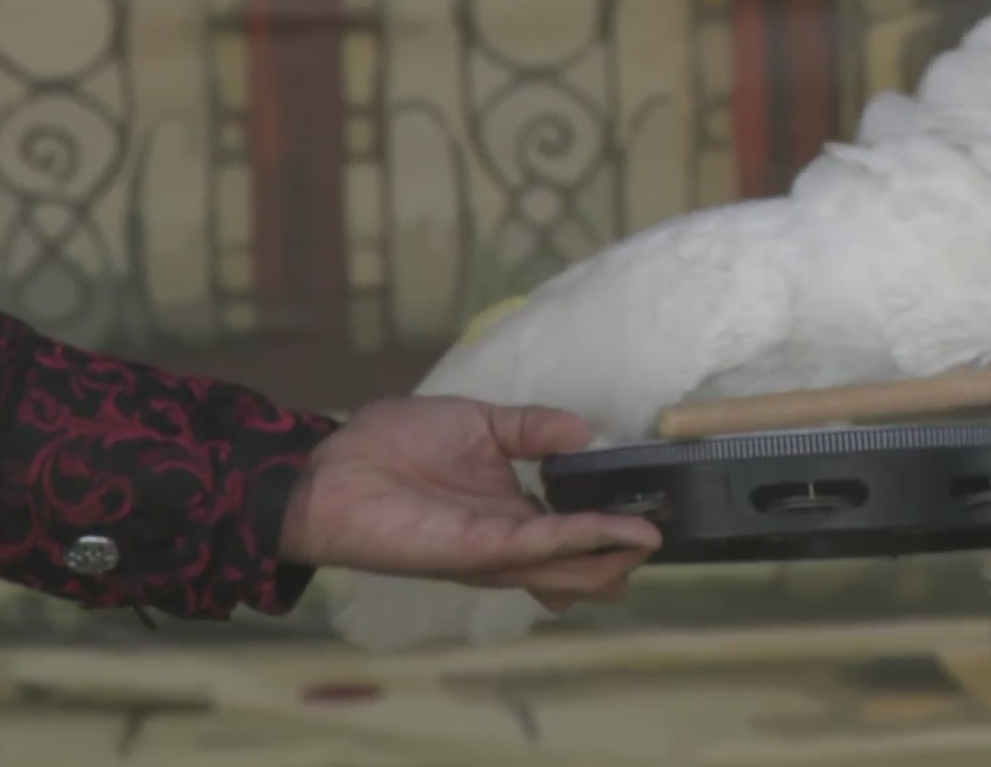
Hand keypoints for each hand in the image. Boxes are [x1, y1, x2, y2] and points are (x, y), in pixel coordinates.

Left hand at [279, 396, 661, 609]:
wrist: (333, 466)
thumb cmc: (393, 445)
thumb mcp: (477, 422)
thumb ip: (530, 428)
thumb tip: (584, 430)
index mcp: (509, 512)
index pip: (572, 530)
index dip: (613, 527)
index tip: (653, 514)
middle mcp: (506, 541)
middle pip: (577, 566)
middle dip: (618, 558)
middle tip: (657, 537)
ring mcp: (491, 552)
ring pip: (564, 568)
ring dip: (608, 554)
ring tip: (648, 539)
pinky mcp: (473, 551)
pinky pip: (536, 548)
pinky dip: (577, 539)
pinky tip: (610, 528)